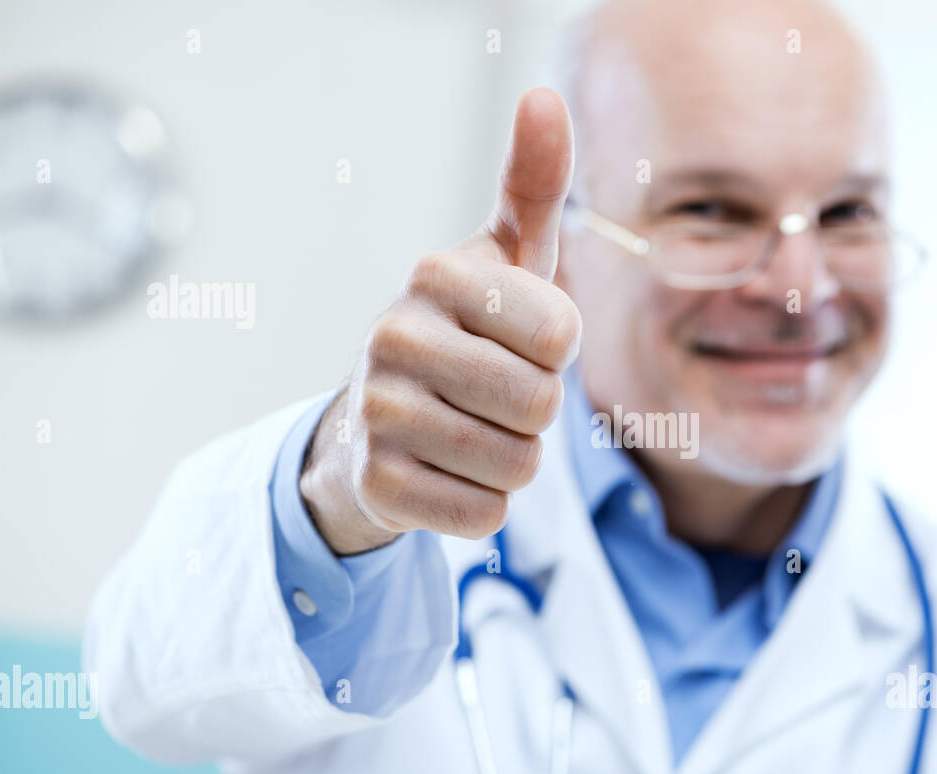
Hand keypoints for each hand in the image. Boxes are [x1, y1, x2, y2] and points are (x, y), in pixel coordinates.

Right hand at [301, 88, 579, 553]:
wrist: (374, 423)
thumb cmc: (467, 332)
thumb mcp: (506, 260)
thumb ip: (532, 185)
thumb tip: (543, 94)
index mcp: (436, 273)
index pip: (562, 335)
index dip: (556, 353)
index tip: (517, 343)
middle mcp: (393, 336)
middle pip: (541, 406)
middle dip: (535, 412)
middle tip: (490, 395)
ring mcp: (377, 413)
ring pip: (518, 467)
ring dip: (513, 461)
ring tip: (468, 433)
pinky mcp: (376, 485)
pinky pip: (485, 516)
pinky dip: (481, 506)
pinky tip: (444, 474)